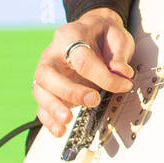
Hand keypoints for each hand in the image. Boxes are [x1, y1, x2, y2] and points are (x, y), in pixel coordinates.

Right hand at [32, 8, 134, 137]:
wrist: (93, 32)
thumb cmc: (104, 35)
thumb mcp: (118, 36)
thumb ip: (120, 55)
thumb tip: (122, 73)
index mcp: (70, 35)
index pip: (81, 59)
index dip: (103, 75)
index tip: (123, 85)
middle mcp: (52, 53)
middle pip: (48, 74)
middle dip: (69, 91)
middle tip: (92, 100)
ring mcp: (47, 71)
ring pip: (40, 90)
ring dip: (53, 107)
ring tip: (67, 120)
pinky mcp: (48, 88)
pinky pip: (41, 105)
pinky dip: (49, 119)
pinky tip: (60, 130)